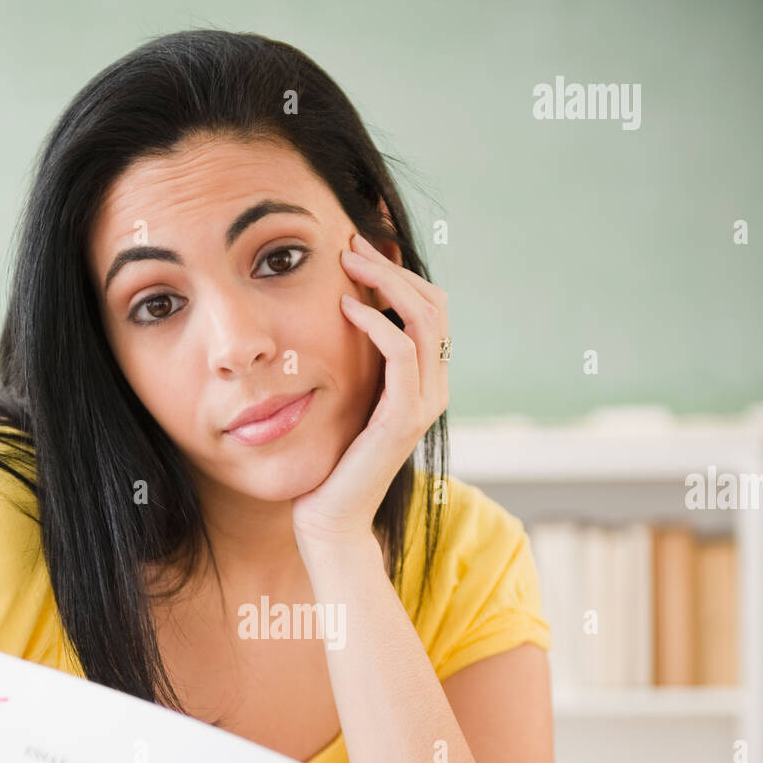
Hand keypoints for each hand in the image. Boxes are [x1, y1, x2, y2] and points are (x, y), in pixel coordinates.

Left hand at [290, 231, 449, 547]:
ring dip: (387, 282)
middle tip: (352, 243)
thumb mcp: (344, 399)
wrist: (329, 519)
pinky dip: (377, 323)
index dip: (400, 271)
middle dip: (393, 266)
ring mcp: (422, 404)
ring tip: (348, 261)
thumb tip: (335, 312)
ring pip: (424, 320)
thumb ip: (353, 363)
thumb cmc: (329, 462)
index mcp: (423, 381)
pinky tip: (345, 308)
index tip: (358, 246)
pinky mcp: (402, 419)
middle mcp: (433, 388)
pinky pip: (402, 355)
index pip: (429, 308)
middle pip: (433, 304)